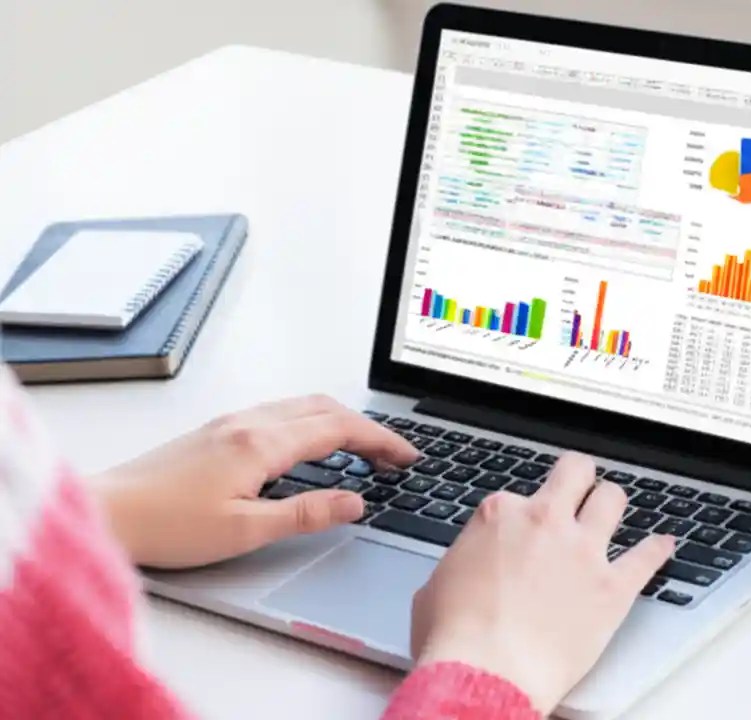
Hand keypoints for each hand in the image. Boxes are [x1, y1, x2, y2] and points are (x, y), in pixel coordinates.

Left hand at [93, 395, 416, 568]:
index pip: (339, 429)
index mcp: (261, 443)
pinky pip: (280, 413)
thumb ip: (306, 513)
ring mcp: (230, 423)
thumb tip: (354, 503)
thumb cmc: (163, 525)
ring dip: (340, 422)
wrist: (105, 512)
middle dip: (367, 427)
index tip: (406, 457)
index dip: (380, 441)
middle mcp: (247, 423)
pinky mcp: (216, 432)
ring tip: (363, 449)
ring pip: (301, 406)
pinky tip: (311, 447)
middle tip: (394, 454)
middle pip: (325, 408)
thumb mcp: (245, 530)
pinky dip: (312, 423)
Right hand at [412, 452, 673, 714]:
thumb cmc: (455, 638)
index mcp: (500, 516)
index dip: (521, 515)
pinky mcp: (612, 588)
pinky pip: (647, 557)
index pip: (518, 497)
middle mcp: (546, 523)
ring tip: (612, 509)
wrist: (486, 673)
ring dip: (611, 502)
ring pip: (612, 499)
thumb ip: (464, 563)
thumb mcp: (437, 586)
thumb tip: (470, 570)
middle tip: (578, 487)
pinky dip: (658, 549)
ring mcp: (583, 552)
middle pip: (575, 473)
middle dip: (577, 478)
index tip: (523, 530)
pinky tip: (664, 545)